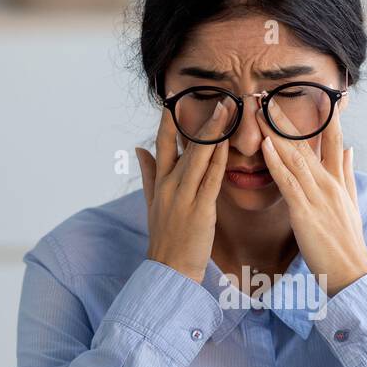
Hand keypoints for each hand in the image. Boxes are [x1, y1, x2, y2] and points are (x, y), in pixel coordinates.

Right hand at [136, 100, 229, 283]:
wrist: (169, 269)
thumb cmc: (165, 237)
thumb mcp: (150, 203)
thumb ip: (147, 174)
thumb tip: (138, 149)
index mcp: (159, 183)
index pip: (162, 144)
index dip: (168, 120)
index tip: (174, 98)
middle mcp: (170, 186)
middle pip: (186, 146)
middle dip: (204, 120)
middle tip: (220, 98)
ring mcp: (184, 197)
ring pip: (200, 158)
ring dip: (215, 132)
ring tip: (228, 110)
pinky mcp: (200, 210)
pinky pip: (211, 179)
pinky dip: (219, 160)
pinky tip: (227, 143)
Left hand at [257, 96, 366, 295]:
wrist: (353, 272)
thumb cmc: (348, 243)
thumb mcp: (352, 204)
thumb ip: (348, 174)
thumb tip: (351, 148)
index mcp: (337, 180)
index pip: (332, 140)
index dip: (324, 115)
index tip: (317, 92)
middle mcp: (328, 182)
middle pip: (305, 144)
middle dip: (287, 118)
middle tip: (269, 94)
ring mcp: (317, 195)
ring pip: (294, 157)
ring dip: (276, 132)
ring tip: (261, 110)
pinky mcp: (305, 211)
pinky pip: (288, 182)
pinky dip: (276, 162)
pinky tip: (266, 145)